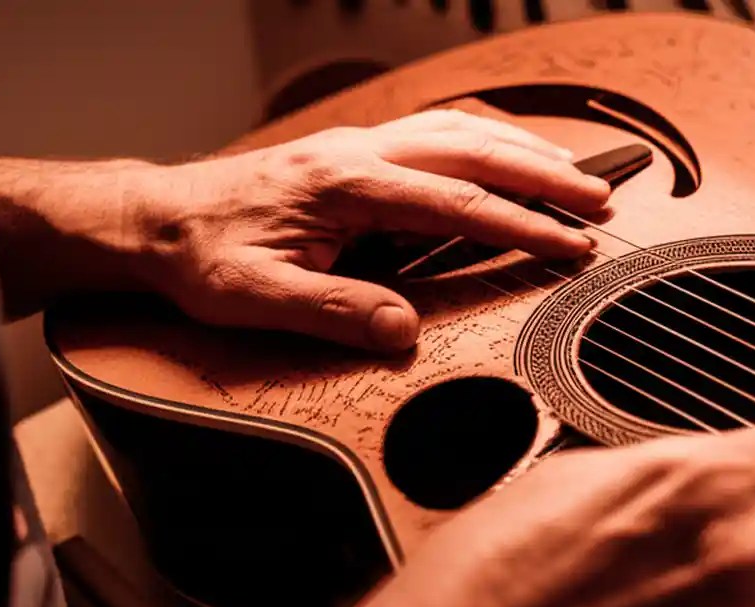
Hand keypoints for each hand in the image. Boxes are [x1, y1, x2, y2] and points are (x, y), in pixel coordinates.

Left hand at [143, 110, 609, 349]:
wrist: (156, 220)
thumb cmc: (201, 256)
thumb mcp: (254, 297)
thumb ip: (331, 310)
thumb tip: (402, 330)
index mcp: (344, 185)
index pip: (454, 203)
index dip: (519, 225)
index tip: (568, 244)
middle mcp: (358, 152)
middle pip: (472, 150)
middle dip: (542, 174)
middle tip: (598, 200)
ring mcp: (357, 145)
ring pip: (458, 130)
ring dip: (520, 149)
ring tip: (574, 174)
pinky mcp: (354, 151)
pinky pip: (435, 132)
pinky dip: (485, 141)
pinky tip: (505, 156)